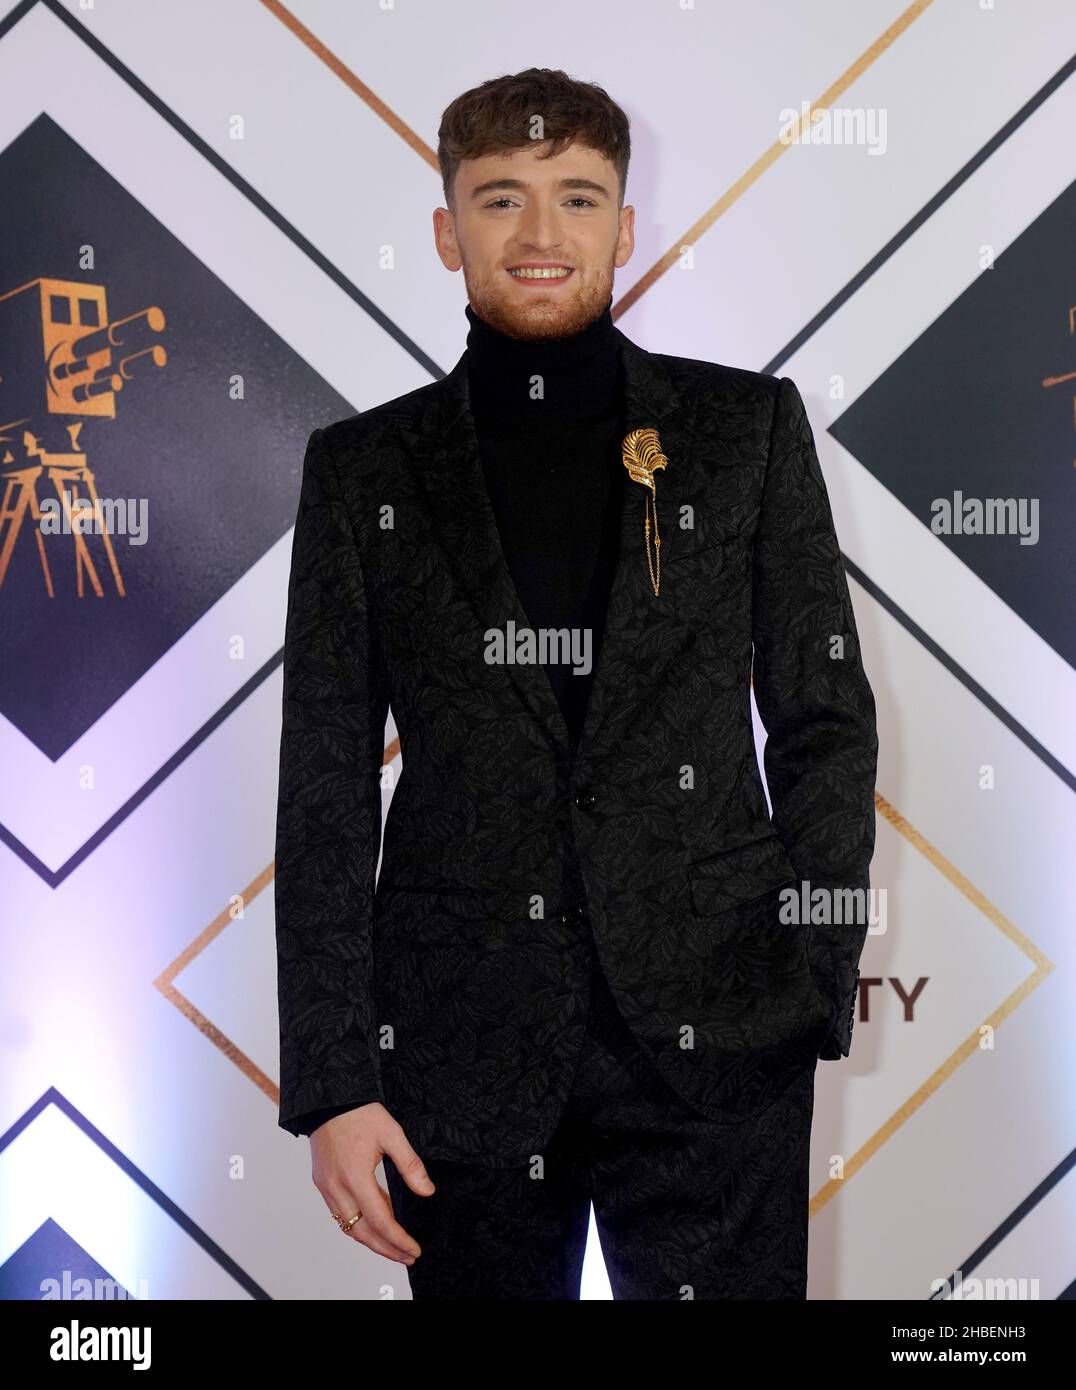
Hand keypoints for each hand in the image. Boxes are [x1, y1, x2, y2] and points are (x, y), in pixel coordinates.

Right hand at [311, 1102, 433, 1264]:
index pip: (379, 1220)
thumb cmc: (359, 1113)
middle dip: (386, 1249)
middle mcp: (336, 1187)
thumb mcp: (392, 1134)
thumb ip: (410, 1165)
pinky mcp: (322, 1183)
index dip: (398, 1239)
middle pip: (362, 1232)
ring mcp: (326, 1187)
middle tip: (407, 1256)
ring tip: (393, 1247)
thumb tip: (427, 1191)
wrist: (329, 1100)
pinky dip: (357, 1226)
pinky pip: (339, 1215)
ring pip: (348, 1227)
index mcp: (355, 1176)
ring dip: (371, 1241)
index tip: (414, 1249)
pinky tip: (373, 1226)